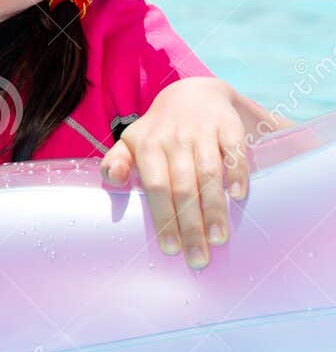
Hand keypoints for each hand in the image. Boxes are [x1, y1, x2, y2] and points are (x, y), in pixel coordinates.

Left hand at [102, 77, 250, 269]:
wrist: (193, 93)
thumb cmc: (158, 130)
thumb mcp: (132, 142)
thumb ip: (116, 162)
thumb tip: (112, 180)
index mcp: (147, 145)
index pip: (155, 187)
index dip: (163, 218)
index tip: (171, 250)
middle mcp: (174, 138)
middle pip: (182, 187)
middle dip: (190, 226)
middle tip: (199, 258)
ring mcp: (202, 131)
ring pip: (209, 174)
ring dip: (214, 208)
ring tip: (219, 239)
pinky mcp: (228, 126)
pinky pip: (234, 151)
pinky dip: (237, 173)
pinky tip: (238, 197)